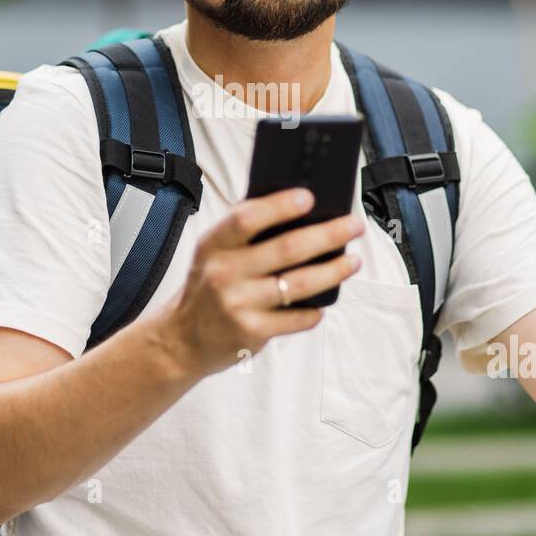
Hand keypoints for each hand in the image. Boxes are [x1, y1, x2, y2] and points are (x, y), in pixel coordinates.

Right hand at [154, 188, 363, 378]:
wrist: (181, 339)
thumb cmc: (208, 285)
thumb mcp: (213, 252)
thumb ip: (244, 231)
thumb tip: (297, 207)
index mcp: (214, 245)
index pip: (247, 218)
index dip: (280, 206)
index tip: (309, 197)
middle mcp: (224, 273)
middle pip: (287, 249)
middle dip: (328, 235)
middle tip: (353, 226)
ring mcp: (238, 305)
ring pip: (299, 284)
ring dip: (334, 271)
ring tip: (353, 261)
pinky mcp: (251, 332)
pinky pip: (296, 318)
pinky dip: (315, 310)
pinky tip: (325, 302)